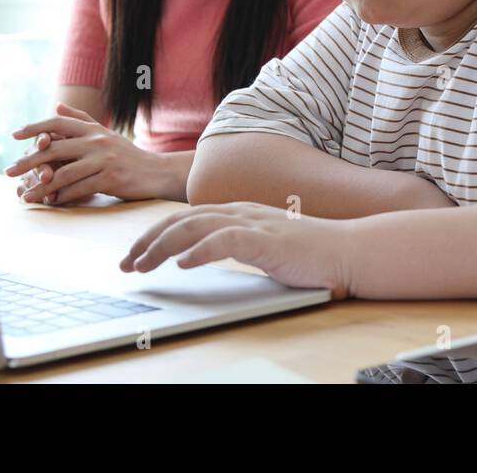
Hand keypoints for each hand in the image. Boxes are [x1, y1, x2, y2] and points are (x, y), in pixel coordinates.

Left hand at [5, 103, 174, 203]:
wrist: (157, 173)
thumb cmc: (128, 155)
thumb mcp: (105, 134)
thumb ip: (80, 119)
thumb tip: (56, 104)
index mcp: (93, 129)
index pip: (57, 122)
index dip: (34, 127)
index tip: (14, 135)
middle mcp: (96, 141)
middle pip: (54, 148)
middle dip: (28, 160)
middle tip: (9, 171)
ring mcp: (104, 160)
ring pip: (63, 173)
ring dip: (41, 186)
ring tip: (25, 195)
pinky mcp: (110, 179)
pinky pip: (79, 189)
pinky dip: (62, 198)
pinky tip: (50, 203)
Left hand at [119, 201, 355, 299]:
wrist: (349, 251)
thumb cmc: (310, 253)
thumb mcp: (262, 245)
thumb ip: (234, 244)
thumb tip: (201, 256)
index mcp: (238, 211)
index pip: (185, 217)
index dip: (156, 234)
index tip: (135, 255)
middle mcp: (241, 211)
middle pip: (182, 219)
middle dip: (149, 241)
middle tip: (127, 264)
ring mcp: (254, 223)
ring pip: (196, 227)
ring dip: (164, 247)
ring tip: (143, 264)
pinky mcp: (267, 240)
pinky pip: (226, 242)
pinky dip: (201, 251)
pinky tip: (183, 264)